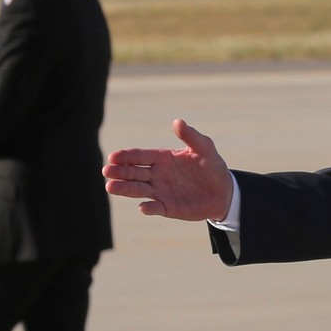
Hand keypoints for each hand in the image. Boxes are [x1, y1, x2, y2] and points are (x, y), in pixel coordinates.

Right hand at [103, 118, 233, 220]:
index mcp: (162, 158)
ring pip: (138, 190)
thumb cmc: (212, 166)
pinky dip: (149, 208)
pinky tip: (144, 207)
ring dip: (125, 189)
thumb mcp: (205, 148)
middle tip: (107, 171)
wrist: (223, 191)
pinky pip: (156, 208)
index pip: (140, 156)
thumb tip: (177, 121)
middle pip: (134, 172)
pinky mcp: (168, 208)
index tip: (113, 157)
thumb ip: (191, 136)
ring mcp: (160, 192)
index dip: (126, 156)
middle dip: (120, 172)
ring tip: (111, 186)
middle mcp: (157, 175)